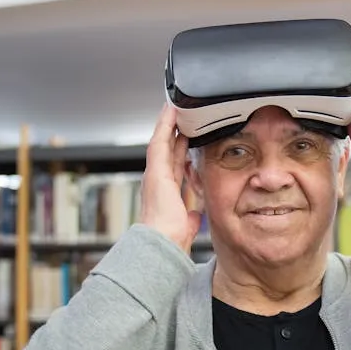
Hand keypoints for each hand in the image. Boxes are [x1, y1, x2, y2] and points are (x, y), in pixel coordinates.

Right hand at [139, 104, 203, 253]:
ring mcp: (154, 174)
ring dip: (167, 124)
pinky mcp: (155, 170)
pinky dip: (164, 125)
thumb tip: (196, 215)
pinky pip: (159, 141)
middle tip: (181, 115)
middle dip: (174, 133)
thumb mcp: (187, 224)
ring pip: (162, 141)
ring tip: (174, 106)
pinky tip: (170, 111)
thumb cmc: (171, 238)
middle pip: (168, 150)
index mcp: (167, 192)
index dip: (180, 150)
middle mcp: (158, 181)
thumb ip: (191, 217)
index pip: (175, 165)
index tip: (187, 138)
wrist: (162, 242)